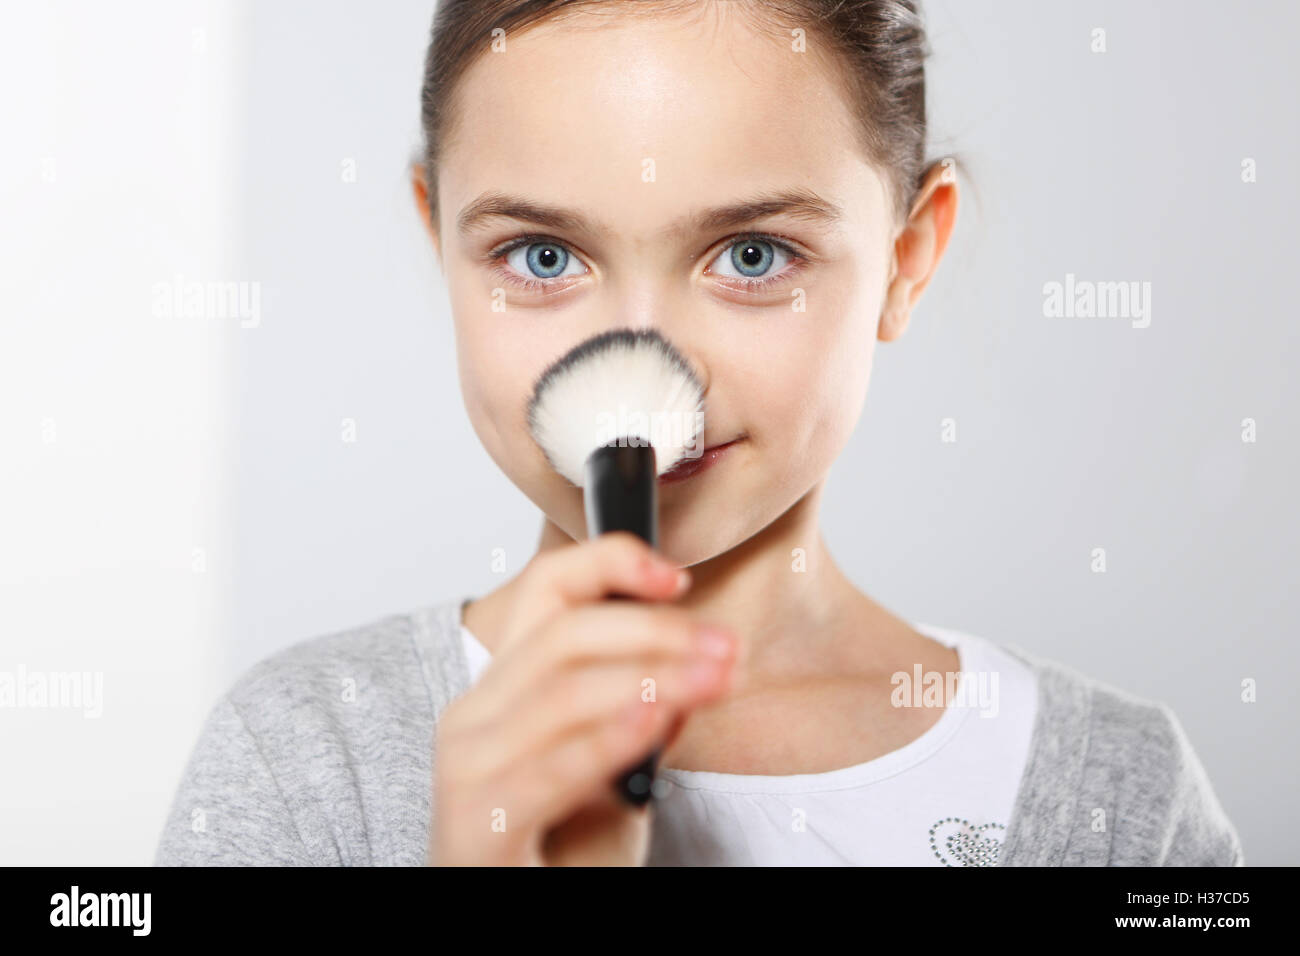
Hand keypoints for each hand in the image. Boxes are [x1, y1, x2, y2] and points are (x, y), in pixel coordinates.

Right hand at [427, 531, 737, 865]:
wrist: (516, 919)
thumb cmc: (562, 852)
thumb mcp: (614, 769)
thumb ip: (643, 713)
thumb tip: (697, 663)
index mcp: (504, 688)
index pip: (545, 591)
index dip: (608, 563)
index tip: (677, 577)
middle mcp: (474, 716)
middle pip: (563, 635)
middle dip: (654, 631)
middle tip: (724, 646)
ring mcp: (469, 768)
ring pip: (564, 690)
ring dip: (652, 676)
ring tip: (715, 677)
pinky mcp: (476, 824)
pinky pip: (551, 767)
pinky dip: (609, 736)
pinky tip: (656, 719)